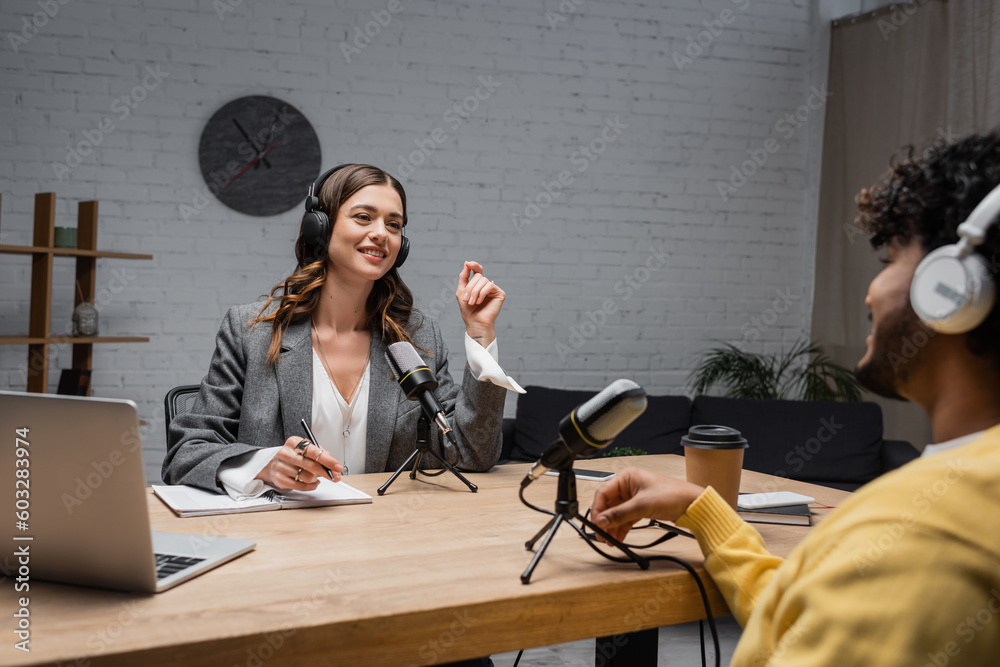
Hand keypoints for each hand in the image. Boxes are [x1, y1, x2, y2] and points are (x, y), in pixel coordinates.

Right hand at [255, 436, 342, 490]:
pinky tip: (313, 482)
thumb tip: (333, 464)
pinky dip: (311, 486)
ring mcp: (281, 467)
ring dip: (315, 478)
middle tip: (335, 476)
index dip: (327, 460)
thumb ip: (321, 454)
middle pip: (310, 465)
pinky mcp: (280, 479)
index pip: (313, 451)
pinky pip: (301, 486)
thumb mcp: (306, 450)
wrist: (274, 464)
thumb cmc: (295, 456)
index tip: (337, 467)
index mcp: (294, 442)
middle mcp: (285, 453)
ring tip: (315, 476)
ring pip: (307, 477)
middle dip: (326, 472)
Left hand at [456, 260, 504, 345]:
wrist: (475, 323)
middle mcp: (486, 285)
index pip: (477, 270)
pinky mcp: (499, 293)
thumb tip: (467, 263)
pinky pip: (489, 285)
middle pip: (478, 276)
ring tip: (473, 302)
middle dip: (470, 287)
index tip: (468, 263)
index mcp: (478, 284)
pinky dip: (482, 293)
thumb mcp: (461, 291)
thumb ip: (464, 277)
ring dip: (475, 291)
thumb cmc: (468, 310)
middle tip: (467, 299)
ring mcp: (493, 289)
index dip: (473, 265)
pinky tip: (480, 301)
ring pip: (483, 280)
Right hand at [590, 467, 704, 542]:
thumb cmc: (672, 495)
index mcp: (626, 477)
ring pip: (617, 513)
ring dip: (612, 526)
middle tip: (601, 535)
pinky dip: (622, 527)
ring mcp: (634, 497)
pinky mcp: (640, 507)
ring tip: (610, 540)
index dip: (598, 510)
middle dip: (605, 520)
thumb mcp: (642, 505)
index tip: (596, 524)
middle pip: (609, 504)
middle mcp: (628, 485)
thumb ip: (620, 514)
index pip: (603, 493)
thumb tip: (602, 521)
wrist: (692, 504)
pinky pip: (626, 518)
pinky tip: (619, 537)